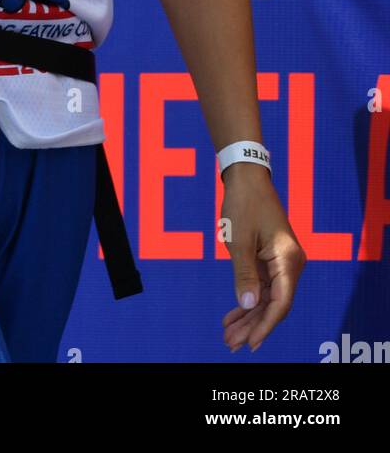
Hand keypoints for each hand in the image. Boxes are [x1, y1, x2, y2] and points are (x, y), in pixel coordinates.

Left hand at [220, 165, 306, 354]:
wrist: (246, 177)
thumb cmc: (243, 203)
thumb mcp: (239, 241)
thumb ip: (244, 275)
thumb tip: (250, 305)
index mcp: (288, 259)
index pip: (280, 302)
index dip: (265, 325)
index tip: (250, 343)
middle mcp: (291, 263)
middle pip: (274, 304)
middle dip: (253, 325)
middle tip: (231, 344)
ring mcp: (282, 262)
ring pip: (268, 298)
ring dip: (249, 316)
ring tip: (229, 335)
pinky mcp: (272, 259)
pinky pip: (263, 286)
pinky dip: (249, 300)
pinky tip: (234, 315)